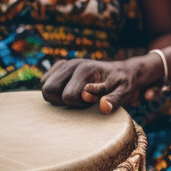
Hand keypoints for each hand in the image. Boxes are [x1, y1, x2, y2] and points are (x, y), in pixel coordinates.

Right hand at [41, 57, 160, 113]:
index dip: (79, 104)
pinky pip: (45, 80)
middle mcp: (72, 64)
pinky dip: (55, 89)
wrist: (125, 72)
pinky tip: (69, 89)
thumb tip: (102, 106)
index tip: (93, 101)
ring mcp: (65, 64)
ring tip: (76, 95)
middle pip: (49, 90)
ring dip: (58, 96)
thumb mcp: (124, 92)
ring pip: (45, 86)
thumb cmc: (124, 84)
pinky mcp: (62, 67)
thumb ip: (114, 99)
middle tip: (82, 100)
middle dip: (63, 101)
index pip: (67, 96)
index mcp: (84, 69)